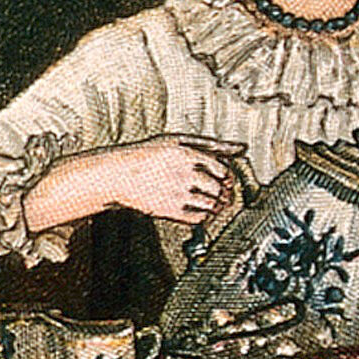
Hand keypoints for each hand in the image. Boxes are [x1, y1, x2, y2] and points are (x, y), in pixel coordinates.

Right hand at [25, 135, 245, 233]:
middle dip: (224, 192)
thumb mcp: (177, 141)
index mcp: (186, 155)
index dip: (226, 176)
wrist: (118, 174)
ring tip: (213, 202)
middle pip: (218, 188)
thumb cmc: (148, 154)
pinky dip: (204, 216)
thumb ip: (210, 145)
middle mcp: (183, 174)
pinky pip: (198, 218)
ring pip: (211, 204)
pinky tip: (200, 210)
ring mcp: (177, 193)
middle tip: (223, 194)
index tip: (225, 179)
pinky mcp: (170, 210)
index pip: (221, 168)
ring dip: (216, 205)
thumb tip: (240, 149)